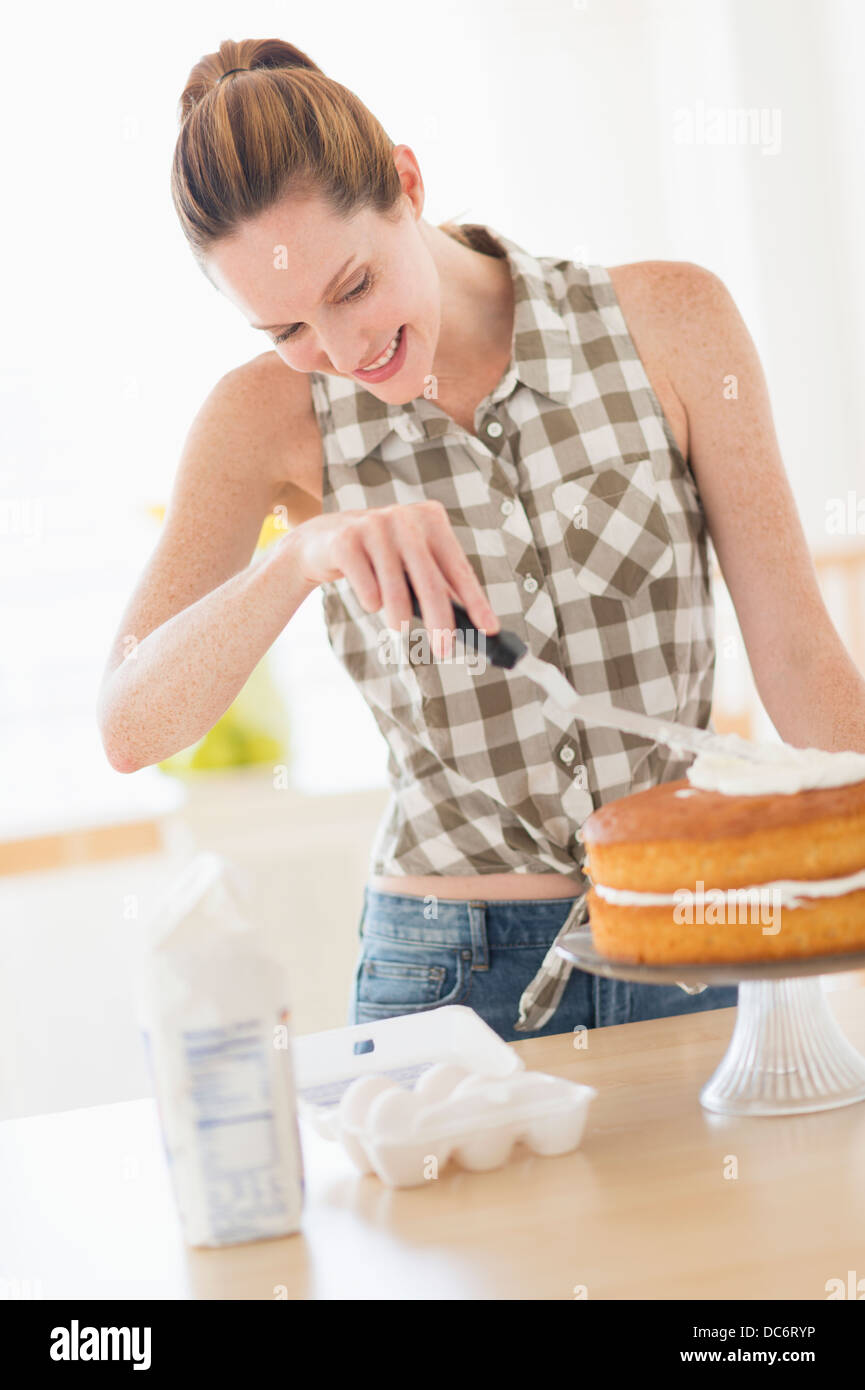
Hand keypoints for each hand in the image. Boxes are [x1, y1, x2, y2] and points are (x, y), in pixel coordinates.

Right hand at [287, 501, 499, 657]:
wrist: (323, 540)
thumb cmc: (380, 558)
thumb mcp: (412, 563)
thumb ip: (439, 585)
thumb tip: (471, 626)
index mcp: (431, 519)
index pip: (458, 568)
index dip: (476, 602)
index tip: (490, 630)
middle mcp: (404, 516)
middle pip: (430, 582)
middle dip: (440, 622)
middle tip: (445, 651)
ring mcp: (373, 525)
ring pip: (396, 588)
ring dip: (400, 617)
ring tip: (399, 626)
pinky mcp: (345, 540)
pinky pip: (367, 588)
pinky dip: (370, 602)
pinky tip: (369, 598)